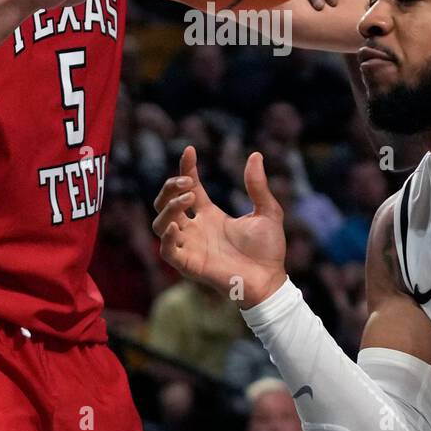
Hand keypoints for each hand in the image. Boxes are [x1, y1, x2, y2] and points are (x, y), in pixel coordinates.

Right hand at [151, 145, 287, 307]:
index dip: (186, 168)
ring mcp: (191, 247)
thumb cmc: (268, 250)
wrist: (270, 280)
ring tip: (189, 198)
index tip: (189, 150)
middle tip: (188, 182)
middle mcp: (196, 229)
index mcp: (210, 215)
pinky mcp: (189, 265)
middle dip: (170, 188)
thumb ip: (257, 185)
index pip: (189, 188)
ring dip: (169, 208)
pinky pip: (167, 251)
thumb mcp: (267, 211)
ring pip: (160, 224)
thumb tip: (256, 155)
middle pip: (166, 204)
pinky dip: (167, 237)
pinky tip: (177, 225)